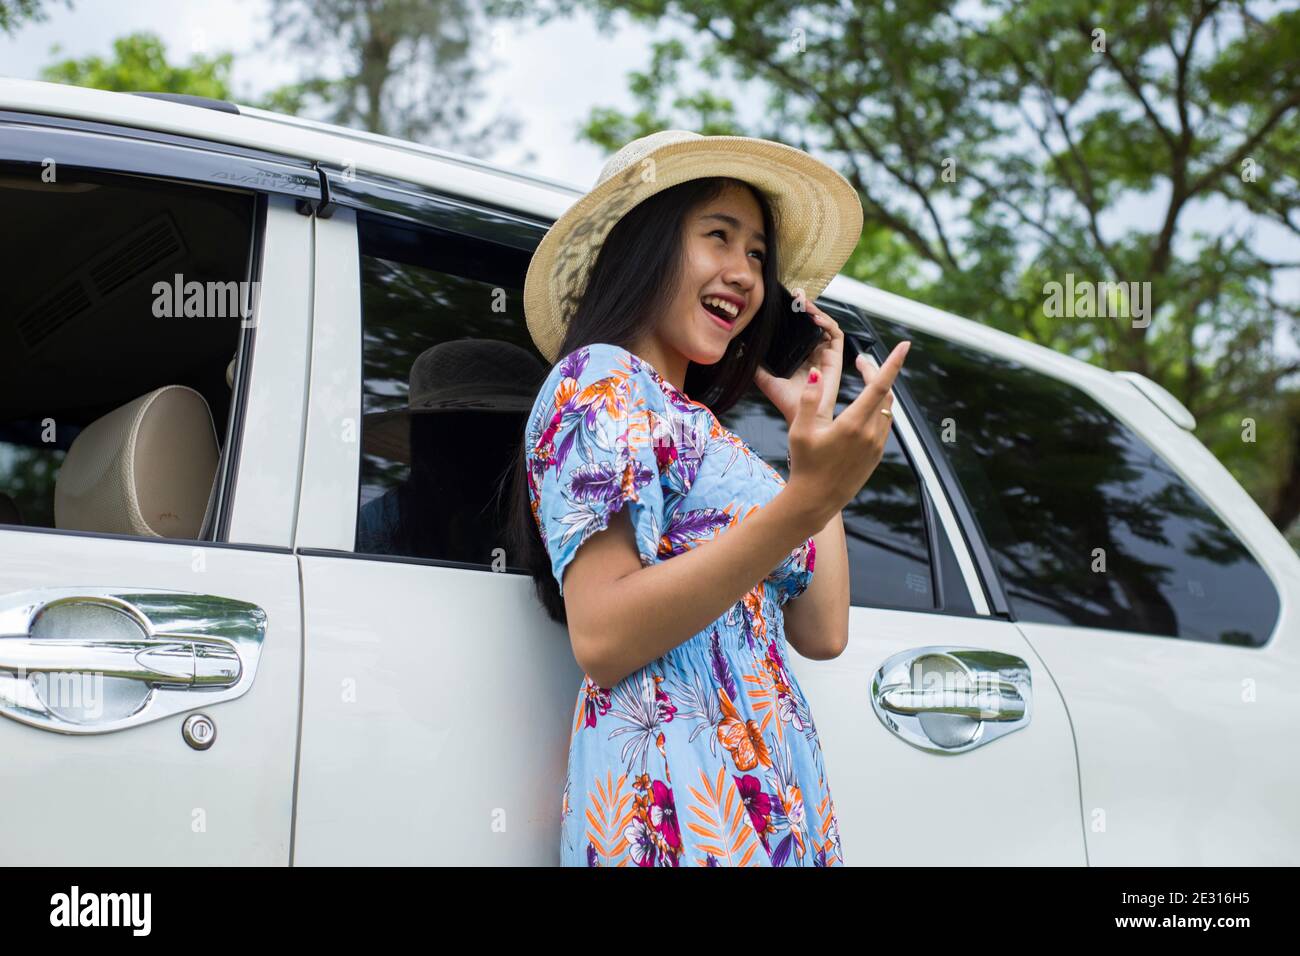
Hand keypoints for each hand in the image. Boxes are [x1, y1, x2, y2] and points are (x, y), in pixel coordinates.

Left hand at [753, 295, 843, 425]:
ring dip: (816, 311)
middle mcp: (814, 352)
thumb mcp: (764, 377)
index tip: (784, 301)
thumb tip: (740, 345)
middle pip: (812, 323)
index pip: (799, 328)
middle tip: (795, 296)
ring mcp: (825, 354)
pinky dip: (828, 323)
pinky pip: (836, 335)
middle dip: (805, 307)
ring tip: (804, 304)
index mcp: (799, 354)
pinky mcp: (835, 358)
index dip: (794, 314)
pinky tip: (815, 318)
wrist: (801, 417)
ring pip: (824, 325)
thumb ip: (755, 362)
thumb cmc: (786, 401)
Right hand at [783, 339, 911, 533]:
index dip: (892, 363)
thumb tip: (818, 374)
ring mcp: (876, 446)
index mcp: (853, 425)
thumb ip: (809, 400)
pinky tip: (864, 407)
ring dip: (878, 391)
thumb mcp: (800, 431)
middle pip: (884, 394)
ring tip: (863, 380)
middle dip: (876, 372)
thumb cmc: (805, 466)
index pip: (879, 386)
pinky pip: (884, 424)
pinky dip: (878, 409)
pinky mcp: (876, 455)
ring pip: (887, 409)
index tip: (905, 346)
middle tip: (861, 362)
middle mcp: (870, 434)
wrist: (816, 500)